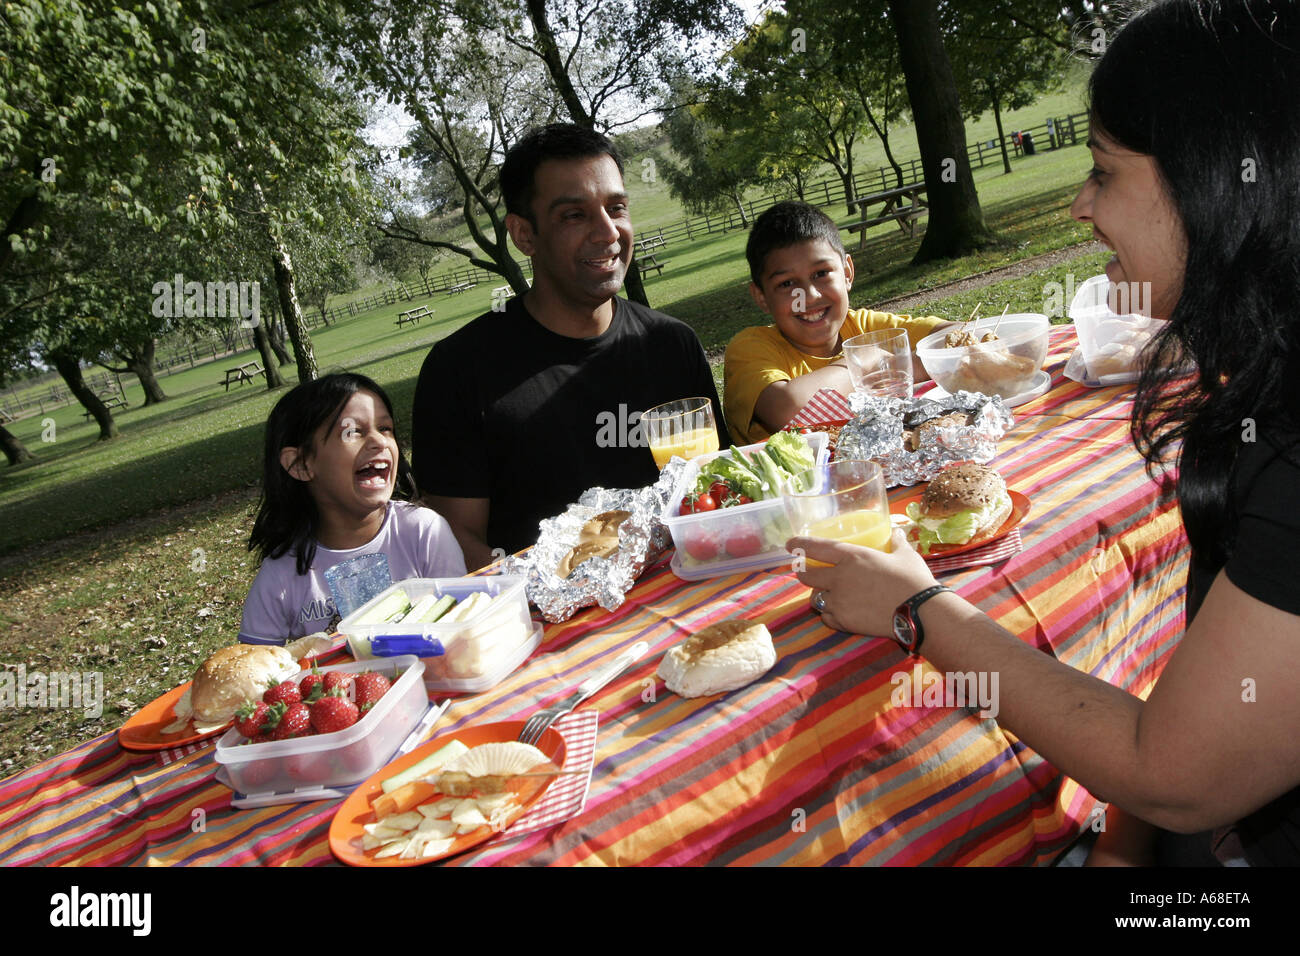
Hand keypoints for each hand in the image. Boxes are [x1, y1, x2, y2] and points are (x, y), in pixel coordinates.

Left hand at [787, 528, 939, 634]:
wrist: (920, 612)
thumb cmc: (913, 579)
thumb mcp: (905, 555)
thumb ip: (896, 542)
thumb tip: (897, 532)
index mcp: (851, 557)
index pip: (815, 548)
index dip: (799, 544)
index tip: (790, 544)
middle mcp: (839, 578)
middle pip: (806, 576)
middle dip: (802, 573)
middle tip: (805, 572)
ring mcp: (839, 601)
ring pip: (815, 599)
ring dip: (818, 595)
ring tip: (827, 595)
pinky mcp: (844, 621)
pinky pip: (827, 617)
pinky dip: (830, 615)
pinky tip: (839, 613)